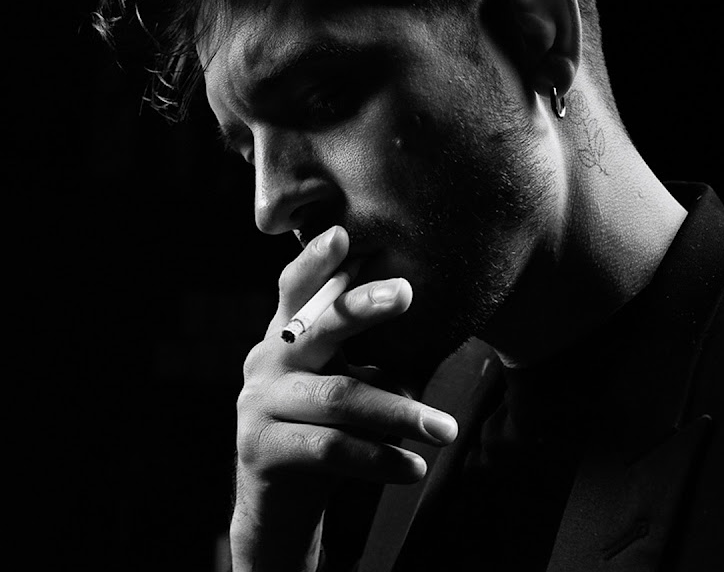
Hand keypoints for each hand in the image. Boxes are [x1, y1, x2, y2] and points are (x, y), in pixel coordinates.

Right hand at [230, 225, 458, 571]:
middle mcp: (266, 359)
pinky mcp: (261, 450)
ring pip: (339, 396)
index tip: (343, 233)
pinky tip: (415, 468)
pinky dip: (379, 459)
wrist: (281, 507)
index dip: (317, 261)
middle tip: (407, 292)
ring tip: (447, 430)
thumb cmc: (325, 430)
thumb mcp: (347, 384)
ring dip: (399, 413)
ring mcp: (258, 403)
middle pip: (318, 326)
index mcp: (288, 335)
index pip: (296, 288)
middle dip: (363, 307)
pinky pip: (331, 448)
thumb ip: (374, 356)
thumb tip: (439, 327)